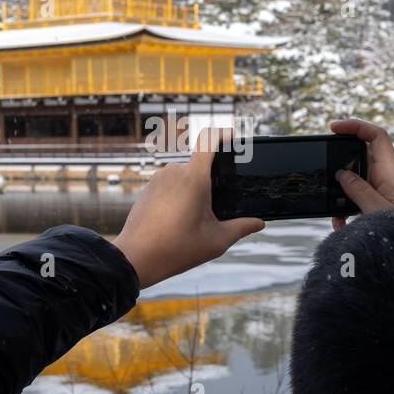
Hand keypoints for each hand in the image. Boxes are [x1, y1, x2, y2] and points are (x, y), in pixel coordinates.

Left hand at [111, 129, 264, 289]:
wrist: (135, 259)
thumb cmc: (175, 249)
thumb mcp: (216, 241)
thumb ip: (241, 228)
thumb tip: (259, 223)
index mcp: (194, 178)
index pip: (209, 140)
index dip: (223, 134)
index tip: (233, 137)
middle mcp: (174, 171)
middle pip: (200, 165)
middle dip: (212, 183)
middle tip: (217, 208)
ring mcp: (158, 179)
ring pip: (185, 176)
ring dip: (194, 192)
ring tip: (195, 220)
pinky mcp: (148, 188)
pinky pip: (170, 185)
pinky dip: (179, 197)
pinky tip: (179, 221)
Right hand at [329, 117, 393, 229]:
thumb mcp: (375, 209)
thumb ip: (358, 189)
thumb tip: (342, 174)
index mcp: (391, 172)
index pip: (377, 136)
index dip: (357, 126)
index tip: (335, 128)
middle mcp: (387, 176)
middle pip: (363, 152)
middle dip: (342, 158)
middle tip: (325, 160)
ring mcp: (381, 189)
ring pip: (356, 177)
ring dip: (341, 190)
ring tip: (332, 208)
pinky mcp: (376, 202)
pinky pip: (356, 196)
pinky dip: (345, 207)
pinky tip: (340, 223)